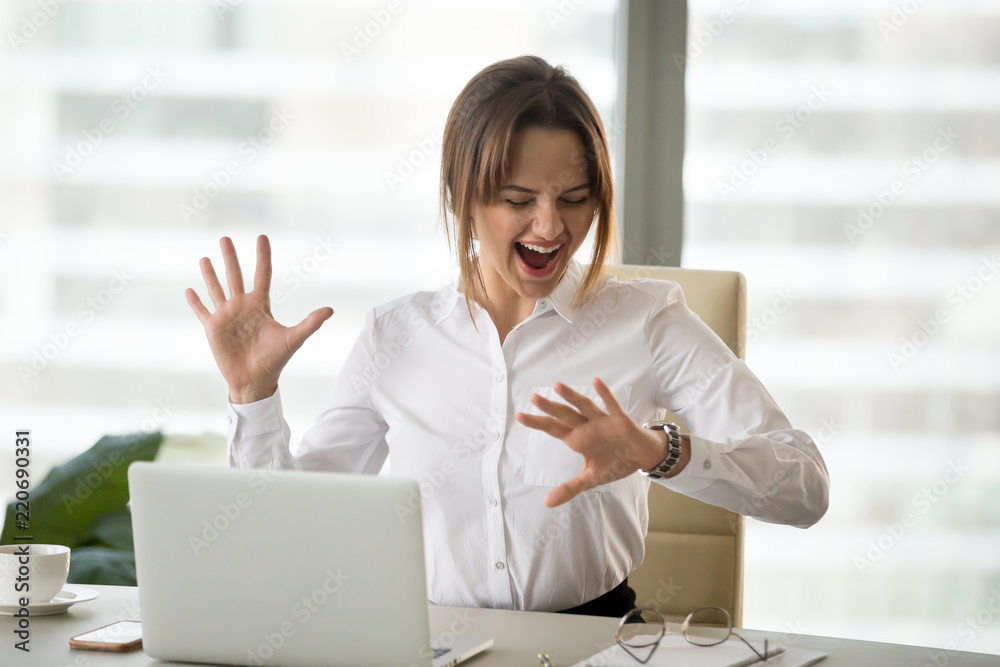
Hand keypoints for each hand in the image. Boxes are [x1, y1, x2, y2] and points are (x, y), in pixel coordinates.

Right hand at [185, 235, 333, 403]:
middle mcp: (242, 306)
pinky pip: (202, 311)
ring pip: (216, 289)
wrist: (255, 381)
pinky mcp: (213, 328)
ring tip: (205, 258)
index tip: (262, 237)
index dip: (262, 256)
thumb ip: (310, 323)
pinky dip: (195, 302)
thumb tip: (330, 310)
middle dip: (231, 257)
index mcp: (261, 305)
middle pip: (235, 276)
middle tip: (226, 237)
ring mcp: (226, 316)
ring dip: (210, 274)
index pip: (262, 274)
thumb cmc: (275, 360)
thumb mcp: (294, 339)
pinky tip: (189, 290)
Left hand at [515, 377, 667, 507]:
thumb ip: (569, 488)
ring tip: (557, 386)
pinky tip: (596, 382)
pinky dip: (605, 395)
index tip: (519, 416)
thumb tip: (547, 503)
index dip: (538, 423)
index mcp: (577, 438)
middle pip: (565, 415)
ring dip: (572, 397)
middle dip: (550, 408)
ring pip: (585, 407)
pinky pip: (612, 407)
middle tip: (533, 398)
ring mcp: (603, 422)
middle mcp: (587, 427)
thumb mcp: (591, 478)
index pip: (553, 429)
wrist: (643, 457)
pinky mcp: (621, 421)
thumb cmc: (616, 461)